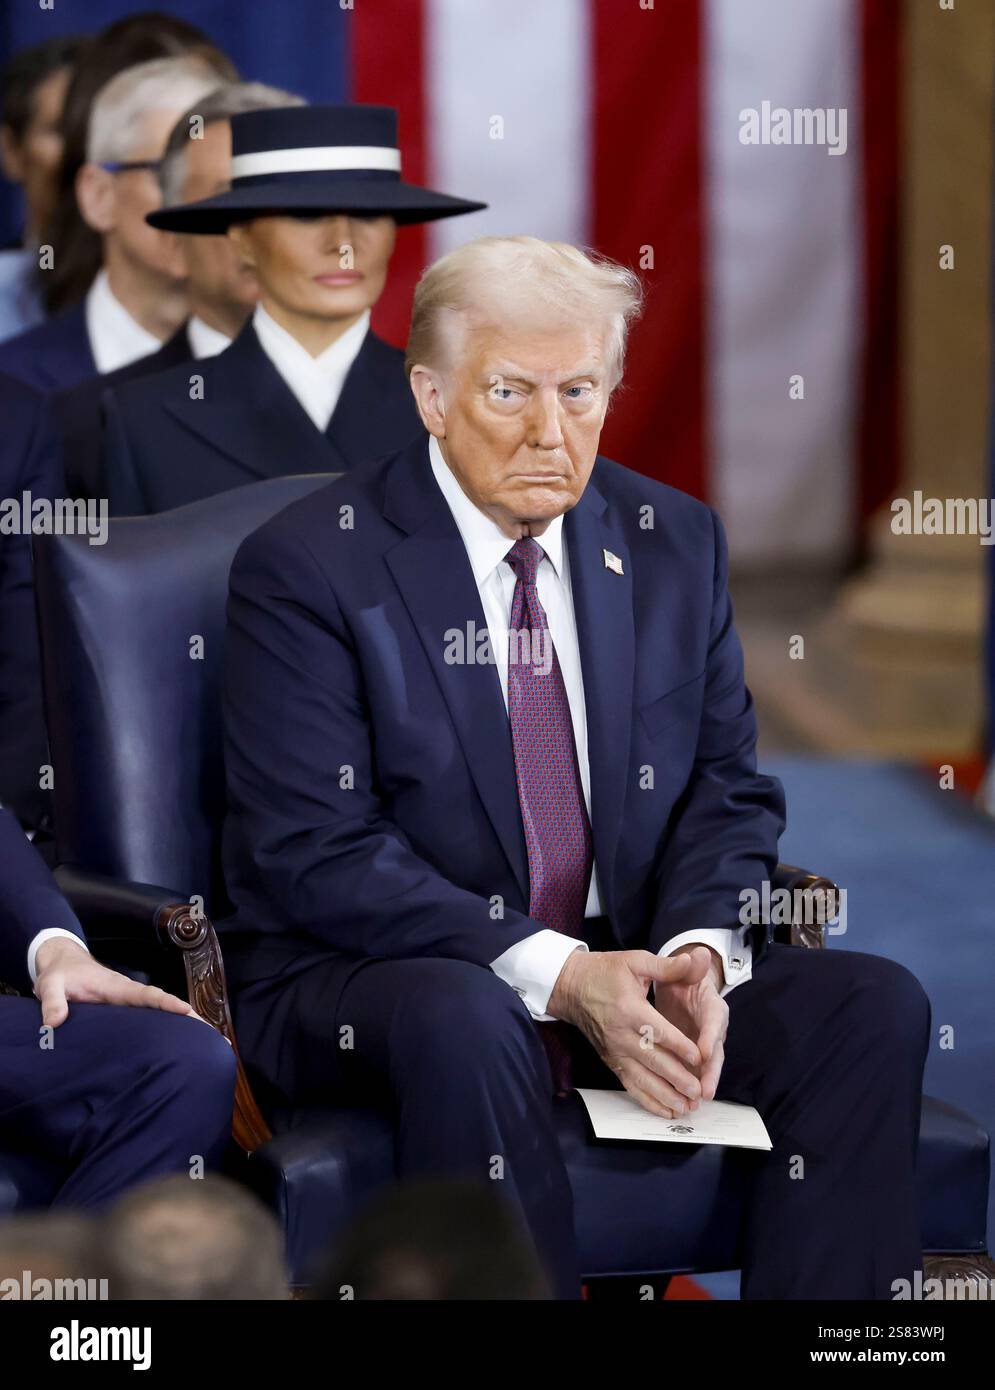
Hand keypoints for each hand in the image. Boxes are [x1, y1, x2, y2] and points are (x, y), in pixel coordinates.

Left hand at [33, 937, 210, 1030]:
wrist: (63, 963)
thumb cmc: (59, 974)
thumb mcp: (50, 984)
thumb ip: (52, 1002)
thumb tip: (55, 1022)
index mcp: (117, 987)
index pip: (147, 995)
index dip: (167, 1003)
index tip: (188, 1012)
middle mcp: (129, 993)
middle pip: (164, 1004)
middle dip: (189, 1016)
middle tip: (212, 1033)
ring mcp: (129, 1000)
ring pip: (161, 1010)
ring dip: (184, 1022)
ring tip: (207, 1040)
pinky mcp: (126, 1008)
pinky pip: (152, 1015)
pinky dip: (169, 1024)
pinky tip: (180, 1039)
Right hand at [547, 948, 703, 1118]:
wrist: (571, 986)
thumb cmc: (606, 971)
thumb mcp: (636, 961)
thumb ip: (667, 966)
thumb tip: (694, 959)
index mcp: (630, 1009)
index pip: (658, 1031)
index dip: (679, 1045)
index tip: (699, 1058)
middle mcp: (621, 1035)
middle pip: (652, 1060)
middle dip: (676, 1078)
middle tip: (697, 1092)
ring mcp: (614, 1051)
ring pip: (641, 1078)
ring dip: (664, 1095)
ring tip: (686, 1107)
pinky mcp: (611, 1060)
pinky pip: (629, 1085)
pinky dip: (647, 1100)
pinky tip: (665, 1110)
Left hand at [653, 945, 727, 1103]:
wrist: (683, 987)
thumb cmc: (684, 978)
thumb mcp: (686, 969)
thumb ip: (692, 965)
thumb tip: (699, 953)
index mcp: (713, 1008)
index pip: (715, 1022)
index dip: (711, 1037)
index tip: (705, 1052)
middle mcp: (713, 1031)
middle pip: (715, 1054)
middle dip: (710, 1073)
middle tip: (704, 1091)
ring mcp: (703, 1045)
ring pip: (705, 1068)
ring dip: (699, 1087)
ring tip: (693, 1104)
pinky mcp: (692, 1055)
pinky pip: (692, 1073)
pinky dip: (688, 1088)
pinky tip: (681, 1103)